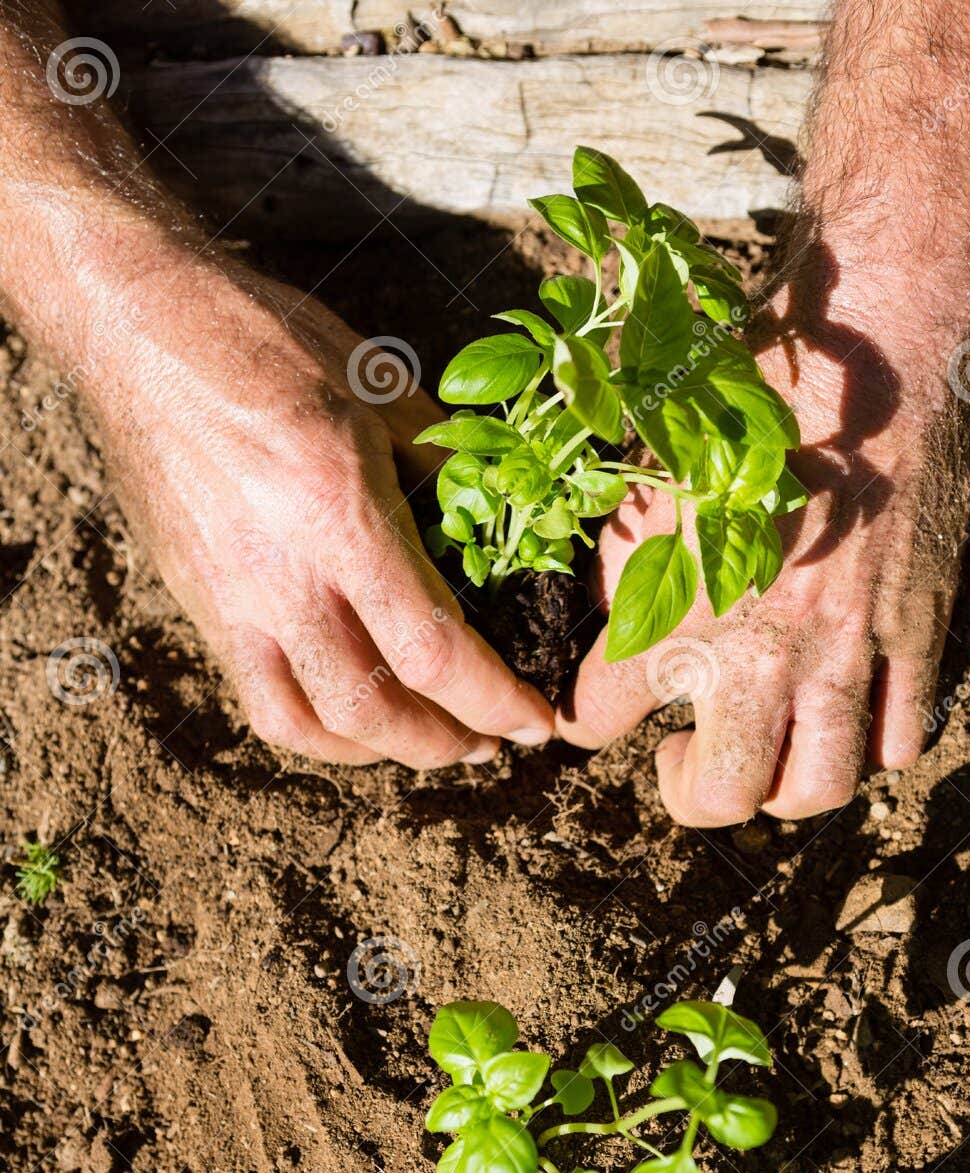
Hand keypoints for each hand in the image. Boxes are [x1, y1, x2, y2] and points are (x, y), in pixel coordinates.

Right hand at [89, 255, 554, 767]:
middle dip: (447, 744)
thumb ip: (440, 466)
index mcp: (338, 513)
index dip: (494, 701)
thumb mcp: (378, 385)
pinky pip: (261, 701)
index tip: (536, 720)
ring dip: (383, 753)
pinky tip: (354, 723)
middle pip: (372, 711)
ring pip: (311, 725)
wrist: (138, 327)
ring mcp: (231, 598)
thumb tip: (494, 524)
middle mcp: (280, 574)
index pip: (430, 650)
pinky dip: (317, 732)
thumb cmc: (265, 339)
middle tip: (493, 743)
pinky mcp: (199, 605)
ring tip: (429, 745)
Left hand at [557, 286, 964, 825]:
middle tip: (680, 758)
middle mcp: (756, 654)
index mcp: (671, 613)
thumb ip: (620, 562)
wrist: (873, 354)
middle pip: (718, 795)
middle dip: (688, 793)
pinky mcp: (912, 636)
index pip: (595, 718)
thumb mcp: (645, 472)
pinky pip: (898, 739)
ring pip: (815, 787)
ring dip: (781, 788)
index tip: (590, 713)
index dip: (582, 721)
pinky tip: (847, 715)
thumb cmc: (746, 395)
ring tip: (766, 752)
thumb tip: (608, 613)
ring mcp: (842, 653)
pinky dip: (870, 745)